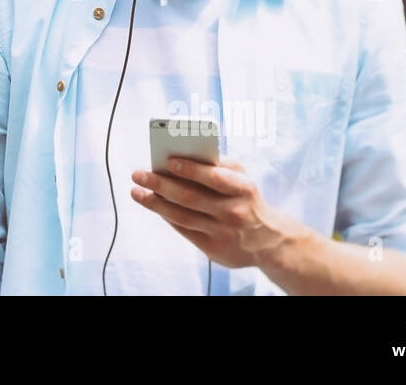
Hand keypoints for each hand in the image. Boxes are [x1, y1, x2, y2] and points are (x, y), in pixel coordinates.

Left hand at [130, 155, 296, 269]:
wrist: (268, 240)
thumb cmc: (246, 199)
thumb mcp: (242, 178)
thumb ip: (218, 165)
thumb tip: (182, 155)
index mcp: (243, 189)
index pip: (214, 177)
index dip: (191, 169)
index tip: (167, 161)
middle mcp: (234, 212)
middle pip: (190, 197)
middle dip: (160, 184)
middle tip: (138, 174)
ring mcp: (223, 233)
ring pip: (182, 216)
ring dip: (155, 203)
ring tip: (137, 192)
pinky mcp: (214, 249)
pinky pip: (184, 230)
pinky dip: (166, 216)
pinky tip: (154, 206)